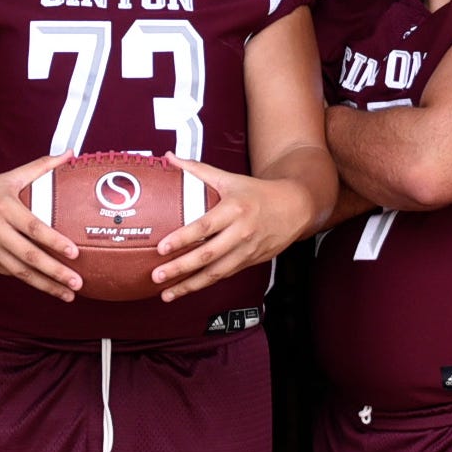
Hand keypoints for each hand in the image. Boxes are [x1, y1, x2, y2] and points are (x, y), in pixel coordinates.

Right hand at [0, 155, 77, 299]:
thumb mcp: (11, 176)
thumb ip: (41, 167)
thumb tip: (70, 153)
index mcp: (5, 208)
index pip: (33, 228)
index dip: (54, 241)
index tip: (74, 252)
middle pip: (29, 256)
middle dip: (55, 272)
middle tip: (77, 282)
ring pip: (20, 272)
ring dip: (45, 285)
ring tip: (68, 294)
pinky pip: (10, 273)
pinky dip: (29, 281)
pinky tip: (47, 287)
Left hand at [151, 161, 318, 301]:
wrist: (295, 207)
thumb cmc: (258, 192)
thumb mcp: (229, 178)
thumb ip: (198, 170)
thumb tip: (170, 157)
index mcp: (233, 210)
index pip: (204, 227)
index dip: (183, 239)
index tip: (162, 248)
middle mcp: (240, 232)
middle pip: (207, 254)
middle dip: (180, 267)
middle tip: (157, 275)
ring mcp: (246, 251)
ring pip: (215, 272)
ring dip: (190, 285)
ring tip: (167, 293)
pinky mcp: (250, 262)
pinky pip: (224, 275)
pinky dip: (204, 283)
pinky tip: (187, 288)